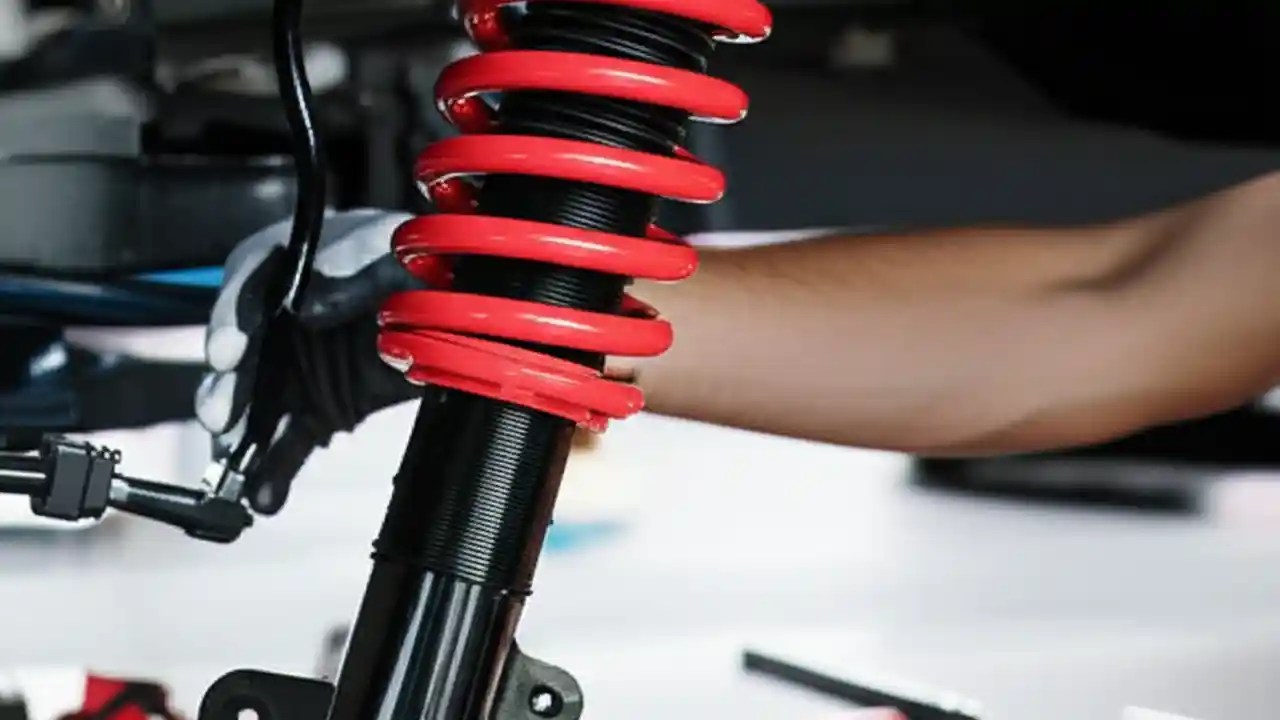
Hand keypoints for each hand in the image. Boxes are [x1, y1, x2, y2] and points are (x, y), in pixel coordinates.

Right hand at [196, 209, 421, 511]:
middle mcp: (283, 319)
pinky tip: (265, 498)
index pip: (249, 285)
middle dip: (225, 386)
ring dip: (237, 436)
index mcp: (295, 266)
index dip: (230, 318)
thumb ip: (356, 268)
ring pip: (253, 405)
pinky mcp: (319, 410)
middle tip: (220, 415)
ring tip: (231, 464)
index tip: (228, 351)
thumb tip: (310, 304)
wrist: (456, 308)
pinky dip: (274, 472)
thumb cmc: (420, 264)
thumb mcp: (397, 253)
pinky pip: (290, 443)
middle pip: (240, 352)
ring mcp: (297, 369)